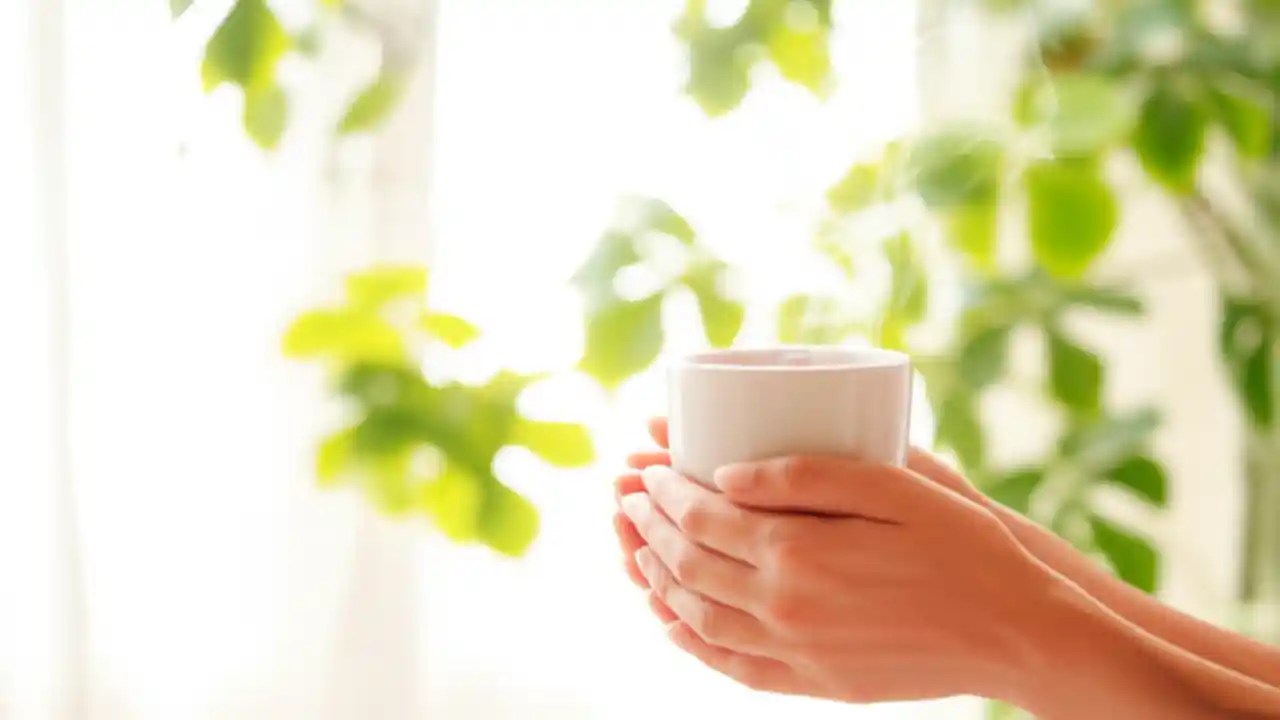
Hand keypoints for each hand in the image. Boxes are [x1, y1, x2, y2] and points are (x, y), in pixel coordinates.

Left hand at [615, 451, 1057, 703]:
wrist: (1016, 630)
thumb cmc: (962, 543)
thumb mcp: (895, 484)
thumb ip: (806, 476)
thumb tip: (725, 475)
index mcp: (800, 552)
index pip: (700, 517)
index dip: (664, 490)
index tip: (646, 466)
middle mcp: (785, 607)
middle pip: (688, 564)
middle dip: (648, 528)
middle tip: (628, 498)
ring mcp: (797, 652)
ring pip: (697, 617)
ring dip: (656, 580)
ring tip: (637, 551)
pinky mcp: (815, 682)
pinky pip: (731, 666)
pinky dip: (691, 642)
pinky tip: (673, 622)